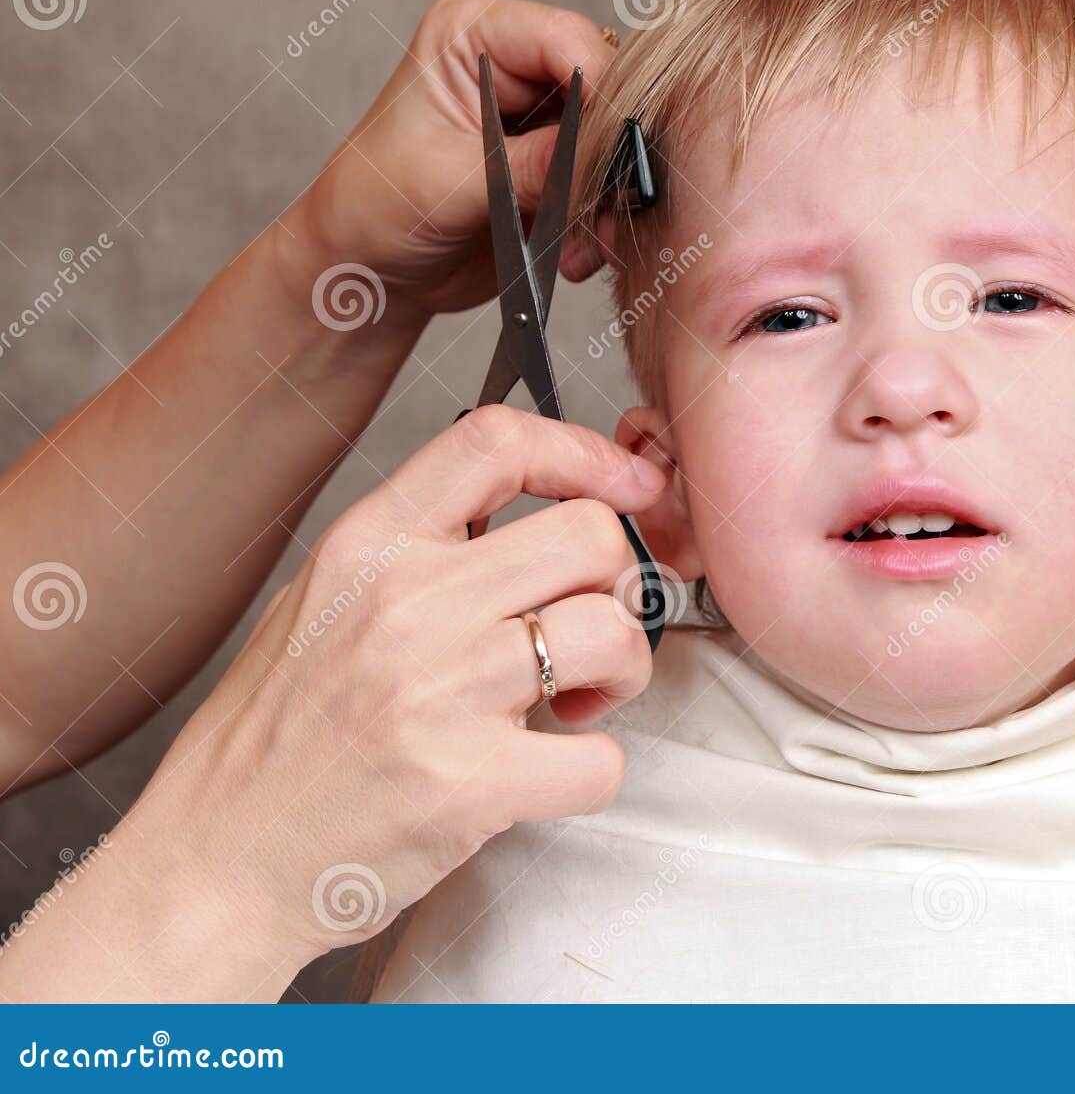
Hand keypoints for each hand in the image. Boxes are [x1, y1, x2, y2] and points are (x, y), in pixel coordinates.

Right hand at [123, 407, 668, 985]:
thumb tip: (531, 520)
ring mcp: (439, 691)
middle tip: (591, 630)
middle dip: (619, 583)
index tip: (626, 486)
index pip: (496, 442)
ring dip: (622, 671)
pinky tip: (547, 774)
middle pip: (591, 535)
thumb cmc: (270, 743)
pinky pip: (602, 760)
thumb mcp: (319, 603)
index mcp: (366, 546)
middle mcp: (405, 602)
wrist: (212, 867)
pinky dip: (593, 771)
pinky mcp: (468, 783)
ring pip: (614, 632)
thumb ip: (416, 552)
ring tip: (576, 703)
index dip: (584, 452)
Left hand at [289, 0, 616, 316]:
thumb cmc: (376, 208)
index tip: (610, 158)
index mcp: (472, 33)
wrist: (368, 267)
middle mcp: (512, 60)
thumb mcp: (452, 184)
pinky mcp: (556, 158)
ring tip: (580, 247)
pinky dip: (602, 219)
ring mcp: (539, 111)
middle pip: (604, 86)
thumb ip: (531, 166)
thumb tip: (603, 155)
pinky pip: (609, 179)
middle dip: (608, 157)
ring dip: (607, 198)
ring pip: (616, 139)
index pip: (569, 40)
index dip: (602, 95)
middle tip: (601, 215)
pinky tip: (573, 252)